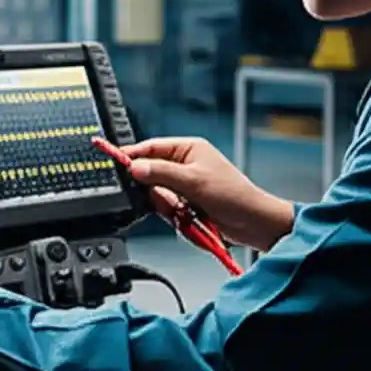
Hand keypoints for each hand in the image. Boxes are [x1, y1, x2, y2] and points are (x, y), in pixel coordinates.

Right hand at [123, 137, 294, 251]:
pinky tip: (190, 219)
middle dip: (156, 191)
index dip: (133, 156)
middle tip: (166, 200)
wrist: (254, 223)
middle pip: (151, 174)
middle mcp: (186, 165)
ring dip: (169, 207)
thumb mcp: (193, 181)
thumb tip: (135, 167)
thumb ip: (161, 173)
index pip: (151, 147)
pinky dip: (176, 217)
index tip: (116, 163)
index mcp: (188, 149)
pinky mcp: (188, 204)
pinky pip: (169, 210)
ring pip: (159, 196)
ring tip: (186, 212)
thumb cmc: (234, 195)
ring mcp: (187, 186)